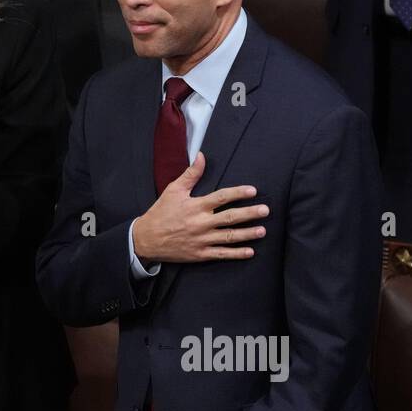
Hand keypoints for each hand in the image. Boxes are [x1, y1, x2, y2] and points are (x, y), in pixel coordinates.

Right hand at [131, 152, 267, 263]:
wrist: (146, 239)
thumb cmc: (160, 213)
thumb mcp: (173, 190)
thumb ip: (191, 174)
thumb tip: (202, 156)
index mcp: (195, 206)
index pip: (221, 198)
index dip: (238, 193)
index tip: (252, 191)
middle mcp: (201, 223)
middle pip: (230, 217)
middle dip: (250, 214)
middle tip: (265, 210)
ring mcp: (201, 240)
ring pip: (229, 237)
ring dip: (247, 234)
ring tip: (262, 231)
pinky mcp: (200, 254)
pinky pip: (222, 254)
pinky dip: (236, 253)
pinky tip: (250, 251)